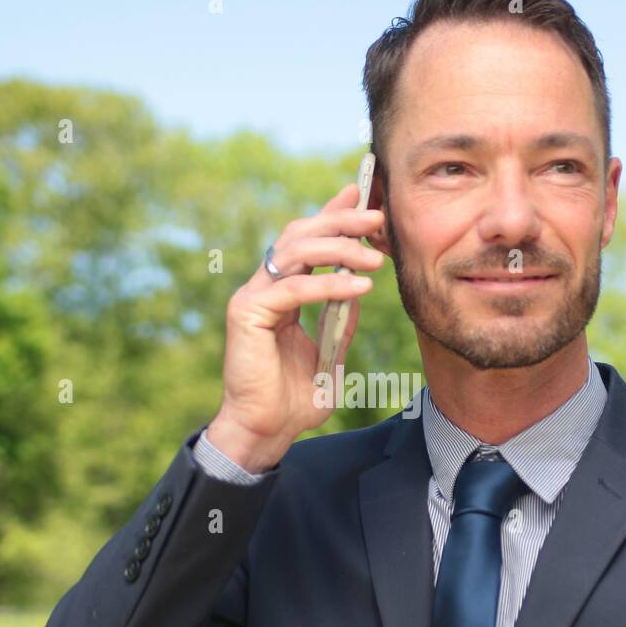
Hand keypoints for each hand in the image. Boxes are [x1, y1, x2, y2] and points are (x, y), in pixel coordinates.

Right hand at [206, 181, 385, 471]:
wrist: (266, 431)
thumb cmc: (293, 399)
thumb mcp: (331, 353)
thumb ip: (341, 321)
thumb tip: (359, 288)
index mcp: (281, 292)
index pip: (307, 241)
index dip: (333, 214)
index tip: (363, 194)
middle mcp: (264, 287)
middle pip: (301, 235)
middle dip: (341, 221)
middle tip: (377, 216)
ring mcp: (253, 297)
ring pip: (296, 252)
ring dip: (340, 248)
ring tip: (376, 254)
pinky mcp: (248, 314)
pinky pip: (294, 288)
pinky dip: (328, 284)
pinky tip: (359, 287)